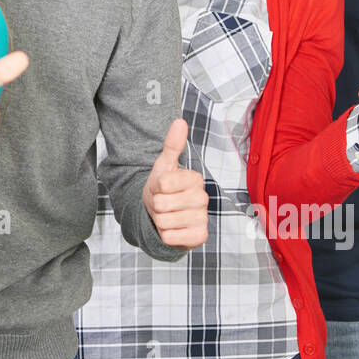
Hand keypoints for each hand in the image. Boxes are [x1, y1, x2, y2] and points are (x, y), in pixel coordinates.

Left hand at [141, 118, 207, 248]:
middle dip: (156, 205)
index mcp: (195, 179)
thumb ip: (172, 145)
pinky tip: (174, 229)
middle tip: (163, 204)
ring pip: (164, 221)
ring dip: (160, 220)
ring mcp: (203, 218)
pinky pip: (170, 236)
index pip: (163, 183)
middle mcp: (203, 198)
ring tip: (168, 215)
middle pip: (161, 204)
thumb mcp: (164, 166)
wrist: (168, 216)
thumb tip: (179, 121)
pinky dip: (165, 235)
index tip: (162, 188)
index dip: (155, 187)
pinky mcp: (200, 237)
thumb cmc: (165, 190)